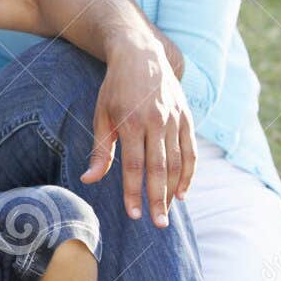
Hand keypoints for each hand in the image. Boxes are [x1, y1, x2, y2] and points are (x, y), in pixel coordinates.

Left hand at [82, 44, 195, 226]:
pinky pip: (191, 150)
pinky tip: (183, 191)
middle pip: (159, 168)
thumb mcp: (101, 115)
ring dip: (174, 189)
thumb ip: (100, 150)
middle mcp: (156, 122)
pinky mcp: (187, 117)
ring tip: (168, 212)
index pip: (134, 166)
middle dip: (158, 198)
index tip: (134, 214)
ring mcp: (174, 119)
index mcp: (131, 122)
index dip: (134, 192)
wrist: (141, 56)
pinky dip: (189, 172)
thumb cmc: (115, 89)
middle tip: (158, 224)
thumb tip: (89, 179)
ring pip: (178, 162)